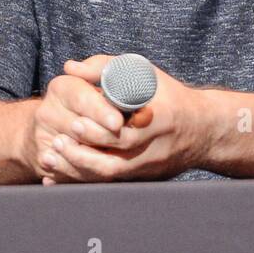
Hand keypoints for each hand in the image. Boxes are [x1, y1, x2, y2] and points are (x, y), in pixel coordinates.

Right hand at [20, 63, 128, 184]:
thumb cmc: (83, 97)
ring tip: (118, 156)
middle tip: (124, 140)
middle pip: (79, 129)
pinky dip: (88, 172)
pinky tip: (102, 168)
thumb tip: (81, 68)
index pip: (82, 99)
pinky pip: (69, 171)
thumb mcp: (94, 77)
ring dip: (98, 157)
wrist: (50, 123)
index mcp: (61, 87)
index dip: (101, 111)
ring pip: (75, 153)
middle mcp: (47, 111)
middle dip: (104, 136)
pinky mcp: (43, 159)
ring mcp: (43, 137)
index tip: (117, 122)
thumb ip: (99, 68)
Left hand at [38, 54, 202, 184]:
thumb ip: (105, 67)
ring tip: (52, 160)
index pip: (126, 133)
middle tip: (56, 143)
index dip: (97, 132)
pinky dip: (81, 182)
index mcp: (158, 120)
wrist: (202, 129)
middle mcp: (154, 149)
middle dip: (82, 154)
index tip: (73, 123)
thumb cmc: (167, 95)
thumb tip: (69, 67)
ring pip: (110, 179)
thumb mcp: (142, 73)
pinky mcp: (142, 179)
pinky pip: (108, 186)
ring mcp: (148, 168)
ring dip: (78, 171)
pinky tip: (57, 178)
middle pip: (115, 161)